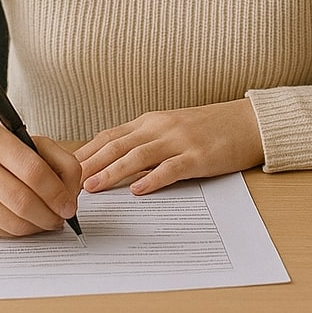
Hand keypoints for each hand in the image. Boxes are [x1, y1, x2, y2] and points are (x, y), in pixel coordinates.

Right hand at [0, 125, 83, 237]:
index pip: (34, 171)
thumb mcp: (35, 145)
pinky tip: (28, 223)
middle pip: (23, 201)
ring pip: (13, 222)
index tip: (70, 206)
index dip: (57, 193)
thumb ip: (62, 163)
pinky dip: (22, 231)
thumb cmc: (6, 155)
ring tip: (48, 221)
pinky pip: (2, 232)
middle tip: (62, 218)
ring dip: (38, 227)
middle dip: (50, 215)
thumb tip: (69, 198)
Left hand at [75, 99, 264, 195]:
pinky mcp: (198, 156)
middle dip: (90, 164)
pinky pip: (171, 168)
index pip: (109, 136)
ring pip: (138, 156)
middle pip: (116, 145)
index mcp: (151, 121)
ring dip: (111, 172)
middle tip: (67, 182)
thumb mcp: (172, 130)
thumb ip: (146, 143)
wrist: (247, 122)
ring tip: (92, 187)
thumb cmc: (210, 128)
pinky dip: (152, 179)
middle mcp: (160, 127)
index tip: (64, 170)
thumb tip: (115, 165)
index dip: (86, 153)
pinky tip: (138, 190)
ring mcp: (179, 140)